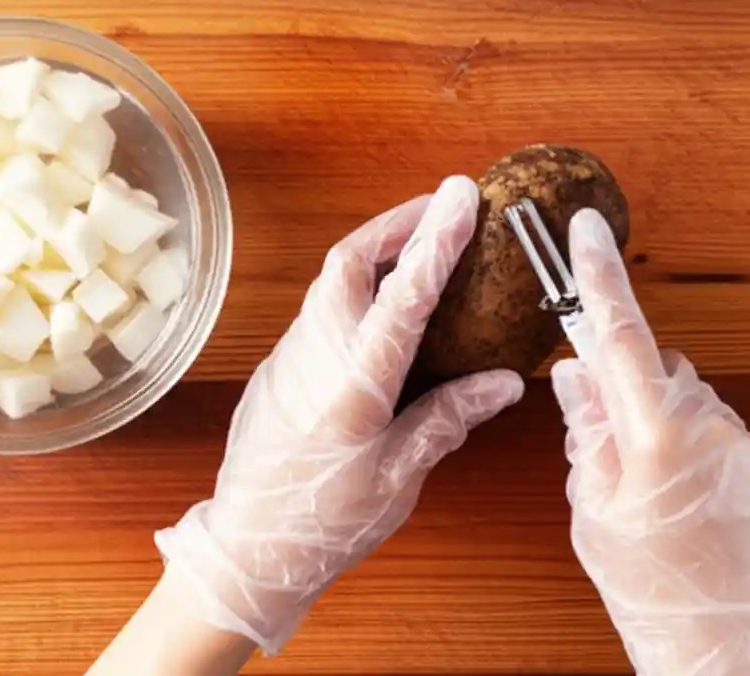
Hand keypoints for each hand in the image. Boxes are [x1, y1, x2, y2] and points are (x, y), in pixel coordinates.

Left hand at [156, 176, 523, 653]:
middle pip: (349, 261)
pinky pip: (318, 311)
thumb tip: (502, 383)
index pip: (403, 296)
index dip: (435, 241)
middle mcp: (315, 358)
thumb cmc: (324, 524)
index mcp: (355, 386)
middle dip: (397, 223)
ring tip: (419, 247)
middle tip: (441, 208)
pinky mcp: (275, 369)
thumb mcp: (399, 478)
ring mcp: (288, 359)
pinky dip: (354, 290)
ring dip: (374, 252)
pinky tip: (381, 307)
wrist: (247, 551)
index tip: (460, 198)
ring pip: (330, 282)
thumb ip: (448, 420)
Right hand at [553, 209, 749, 673]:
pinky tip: (694, 507)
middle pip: (659, 373)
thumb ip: (585, 432)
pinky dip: (703, 457)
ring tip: (657, 497)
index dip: (597, 277)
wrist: (725, 648)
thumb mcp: (591, 509)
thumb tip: (573, 374)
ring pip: (692, 407)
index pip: (616, 337)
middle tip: (609, 451)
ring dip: (667, 431)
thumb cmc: (649, 589)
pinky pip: (726, 437)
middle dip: (630, 394)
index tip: (586, 228)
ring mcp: (749, 447)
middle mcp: (709, 429)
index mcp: (651, 437)